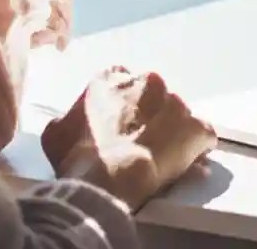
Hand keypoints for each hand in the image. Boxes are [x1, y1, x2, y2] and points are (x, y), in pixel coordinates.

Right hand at [41, 69, 216, 210]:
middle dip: (148, 115)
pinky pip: (201, 136)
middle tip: (138, 143)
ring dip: (171, 132)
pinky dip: (196, 149)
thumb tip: (71, 120)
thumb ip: (69, 117)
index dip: (120, 104)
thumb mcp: (56, 133)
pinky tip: (187, 165)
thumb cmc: (79, 157)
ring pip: (177, 116)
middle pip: (152, 96)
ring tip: (161, 158)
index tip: (118, 123)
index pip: (120, 81)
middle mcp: (148, 81)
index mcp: (112, 77)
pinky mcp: (199, 127)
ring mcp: (177, 102)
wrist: (110, 179)